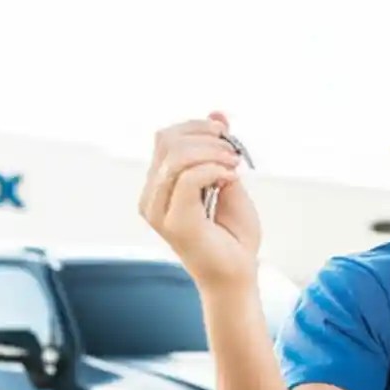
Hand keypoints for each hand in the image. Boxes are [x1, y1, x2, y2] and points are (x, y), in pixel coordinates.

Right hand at [138, 112, 261, 288]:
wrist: (238, 275)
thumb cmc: (233, 236)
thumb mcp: (229, 180)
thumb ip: (219, 150)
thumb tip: (217, 114)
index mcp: (159, 185)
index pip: (165, 138)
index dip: (196, 127)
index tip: (226, 134)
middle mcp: (151, 196)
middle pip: (166, 140)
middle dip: (205, 136)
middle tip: (233, 152)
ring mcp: (159, 210)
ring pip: (176, 156)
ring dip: (213, 153)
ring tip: (234, 166)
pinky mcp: (175, 222)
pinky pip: (188, 179)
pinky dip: (214, 170)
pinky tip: (231, 178)